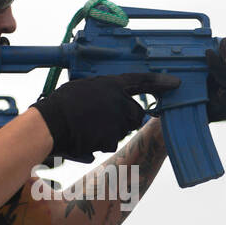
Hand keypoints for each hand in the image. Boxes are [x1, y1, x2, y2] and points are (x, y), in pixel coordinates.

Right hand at [33, 72, 178, 162]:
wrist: (50, 124)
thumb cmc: (60, 105)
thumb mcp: (82, 88)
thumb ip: (100, 93)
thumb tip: (105, 104)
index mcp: (111, 84)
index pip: (142, 81)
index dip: (160, 82)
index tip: (175, 84)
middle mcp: (119, 101)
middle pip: (135, 113)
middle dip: (124, 119)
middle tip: (101, 120)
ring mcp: (117, 120)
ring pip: (122, 130)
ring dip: (110, 132)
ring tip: (87, 128)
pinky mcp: (112, 137)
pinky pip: (111, 143)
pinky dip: (100, 143)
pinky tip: (85, 137)